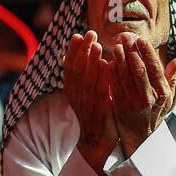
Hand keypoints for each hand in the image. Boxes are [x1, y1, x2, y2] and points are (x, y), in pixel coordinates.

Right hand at [63, 30, 118, 170]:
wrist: (97, 141)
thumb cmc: (93, 113)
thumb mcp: (84, 93)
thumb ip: (82, 75)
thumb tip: (76, 54)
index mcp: (71, 91)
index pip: (68, 67)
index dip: (72, 51)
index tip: (77, 35)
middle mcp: (76, 96)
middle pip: (76, 69)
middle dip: (82, 50)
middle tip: (90, 34)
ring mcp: (87, 104)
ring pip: (87, 79)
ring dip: (91, 61)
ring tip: (98, 45)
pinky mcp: (99, 111)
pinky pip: (100, 92)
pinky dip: (102, 77)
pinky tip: (107, 65)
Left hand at [110, 35, 175, 155]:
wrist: (140, 138)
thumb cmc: (154, 114)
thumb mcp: (167, 99)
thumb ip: (171, 79)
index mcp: (162, 93)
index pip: (155, 68)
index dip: (147, 52)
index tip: (140, 39)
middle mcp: (149, 98)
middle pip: (139, 70)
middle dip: (132, 52)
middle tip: (126, 37)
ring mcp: (133, 103)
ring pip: (125, 77)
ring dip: (120, 59)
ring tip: (117, 45)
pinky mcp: (119, 107)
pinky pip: (114, 86)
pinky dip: (111, 73)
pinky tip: (108, 61)